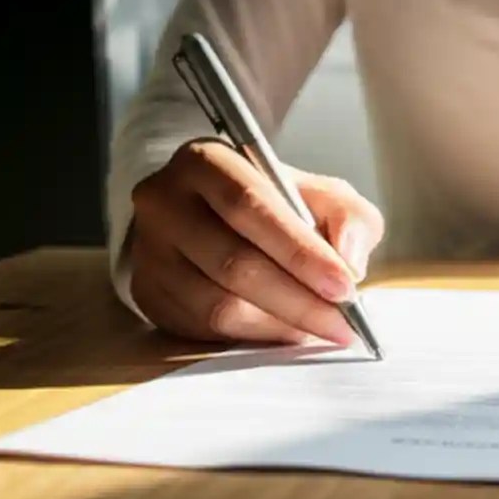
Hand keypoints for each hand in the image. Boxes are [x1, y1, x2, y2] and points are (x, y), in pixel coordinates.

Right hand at [128, 138, 384, 344]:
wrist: (215, 218)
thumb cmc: (275, 205)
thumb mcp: (321, 195)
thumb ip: (349, 218)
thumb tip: (350, 260)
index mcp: (206, 162)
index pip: (251, 207)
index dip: (301, 252)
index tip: (345, 287)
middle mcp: (165, 202)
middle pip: (234, 262)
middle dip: (299, 300)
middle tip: (342, 323)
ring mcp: (149, 251)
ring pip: (218, 304)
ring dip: (280, 324)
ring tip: (321, 329)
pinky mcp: (148, 293)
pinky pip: (205, 329)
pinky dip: (256, 336)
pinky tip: (287, 330)